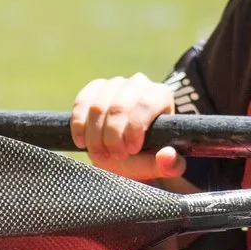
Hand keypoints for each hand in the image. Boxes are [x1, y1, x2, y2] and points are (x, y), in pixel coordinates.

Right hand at [71, 73, 186, 182]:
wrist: (126, 151)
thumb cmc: (147, 156)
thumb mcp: (161, 165)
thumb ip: (171, 165)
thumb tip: (166, 156)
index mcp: (160, 95)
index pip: (146, 105)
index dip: (135, 129)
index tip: (130, 150)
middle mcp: (139, 84)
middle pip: (119, 107)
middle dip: (112, 136)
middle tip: (114, 156)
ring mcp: (115, 83)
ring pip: (98, 106)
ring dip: (95, 135)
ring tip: (100, 154)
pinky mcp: (94, 88)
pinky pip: (81, 103)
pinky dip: (79, 126)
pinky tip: (82, 142)